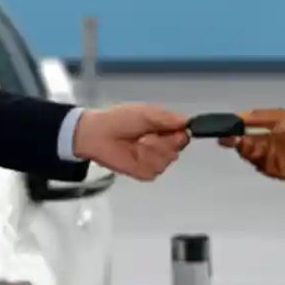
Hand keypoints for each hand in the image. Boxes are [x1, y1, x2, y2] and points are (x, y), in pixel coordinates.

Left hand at [73, 103, 190, 180]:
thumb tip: (187, 121)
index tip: (173, 129)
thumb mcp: (145, 112)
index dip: (181, 133)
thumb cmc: (118, 119)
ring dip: (152, 149)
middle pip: (178, 148)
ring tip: (137, 142)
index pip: (184, 134)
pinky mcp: (145, 172)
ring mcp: (153, 160)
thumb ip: (167, 117)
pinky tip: (134, 153)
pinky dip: (144, 160)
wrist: (97, 134)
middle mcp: (161, 145)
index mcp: (163, 129)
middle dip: (164, 140)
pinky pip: (155, 170)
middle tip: (147, 134)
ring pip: (167, 159)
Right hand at [218, 108, 284, 180]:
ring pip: (251, 157)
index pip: (244, 131)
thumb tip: (236, 116)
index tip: (222, 130)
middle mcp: (267, 145)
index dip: (233, 131)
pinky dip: (256, 162)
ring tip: (243, 144)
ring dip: (245, 150)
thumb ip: (258, 116)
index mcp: (267, 131)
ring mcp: (272, 159)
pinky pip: (261, 168)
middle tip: (228, 138)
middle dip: (235, 141)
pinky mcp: (277, 172)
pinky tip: (256, 154)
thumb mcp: (281, 116)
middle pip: (244, 145)